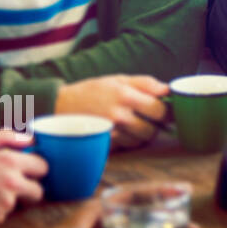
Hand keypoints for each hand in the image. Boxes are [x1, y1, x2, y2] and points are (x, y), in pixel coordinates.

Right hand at [0, 131, 46, 227]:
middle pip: (38, 191)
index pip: (42, 167)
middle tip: (11, 188)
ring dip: (12, 203)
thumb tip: (30, 139)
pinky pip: (5, 218)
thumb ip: (6, 137)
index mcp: (10, 162)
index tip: (26, 172)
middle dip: (28, 190)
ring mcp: (4, 204)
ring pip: (21, 206)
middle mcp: (12, 183)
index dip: (34, 170)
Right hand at [55, 75, 169, 148]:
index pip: (159, 110)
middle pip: (153, 130)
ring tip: (135, 125)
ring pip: (140, 142)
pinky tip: (124, 133)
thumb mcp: (118, 79)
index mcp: (125, 96)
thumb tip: (168, 89)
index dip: (167, 112)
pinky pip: (125, 148)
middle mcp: (118, 116)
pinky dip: (129, 142)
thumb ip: (145, 83)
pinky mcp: (102, 145)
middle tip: (151, 119)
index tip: (166, 111)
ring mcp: (110, 133)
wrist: (58, 106)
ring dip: (143, 135)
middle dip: (155, 126)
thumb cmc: (92, 91)